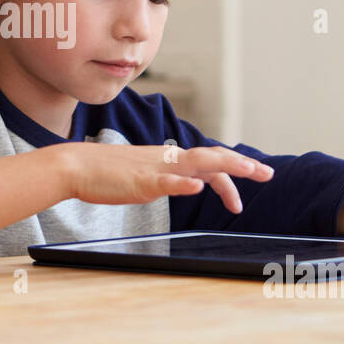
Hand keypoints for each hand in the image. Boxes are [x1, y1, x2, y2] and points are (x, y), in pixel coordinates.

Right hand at [57, 142, 272, 213]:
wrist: (76, 166)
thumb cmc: (107, 173)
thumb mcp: (146, 175)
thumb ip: (169, 177)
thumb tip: (189, 181)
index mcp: (170, 159)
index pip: (210, 161)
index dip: (235, 169)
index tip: (256, 177)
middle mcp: (168, 159)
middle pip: (213, 157)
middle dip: (243, 166)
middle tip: (268, 174)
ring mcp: (156, 170)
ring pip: (197, 163)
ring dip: (225, 167)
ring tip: (248, 170)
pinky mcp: (140, 182)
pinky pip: (165, 181)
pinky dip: (183, 183)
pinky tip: (197, 186)